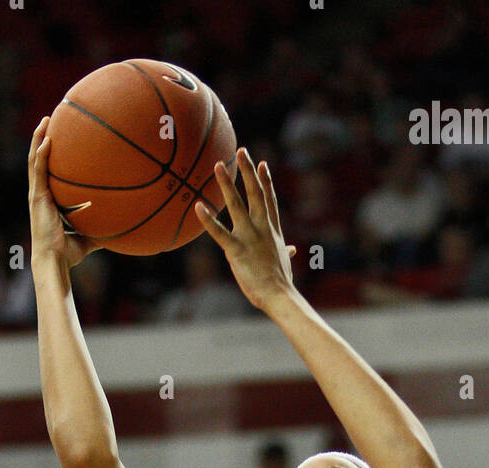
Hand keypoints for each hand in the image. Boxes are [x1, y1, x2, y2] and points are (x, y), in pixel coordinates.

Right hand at [29, 117, 101, 271]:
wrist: (55, 261)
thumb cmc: (69, 253)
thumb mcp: (89, 236)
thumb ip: (101, 228)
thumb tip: (122, 229)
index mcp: (48, 200)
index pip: (47, 172)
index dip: (49, 154)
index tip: (58, 138)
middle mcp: (40, 194)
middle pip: (38, 160)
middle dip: (42, 139)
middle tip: (49, 120)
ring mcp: (36, 194)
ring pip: (34, 160)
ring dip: (38, 139)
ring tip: (45, 120)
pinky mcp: (37, 197)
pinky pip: (38, 170)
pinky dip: (41, 154)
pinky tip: (47, 139)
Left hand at [194, 148, 296, 311]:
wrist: (279, 295)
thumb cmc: (281, 283)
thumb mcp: (284, 263)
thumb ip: (285, 252)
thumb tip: (291, 250)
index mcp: (272, 231)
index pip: (269, 200)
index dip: (265, 181)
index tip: (262, 163)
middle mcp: (262, 228)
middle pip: (255, 194)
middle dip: (248, 171)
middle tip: (242, 151)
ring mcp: (249, 237)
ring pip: (237, 205)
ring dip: (227, 184)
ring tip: (218, 166)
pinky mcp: (236, 250)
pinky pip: (219, 232)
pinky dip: (208, 219)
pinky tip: (198, 206)